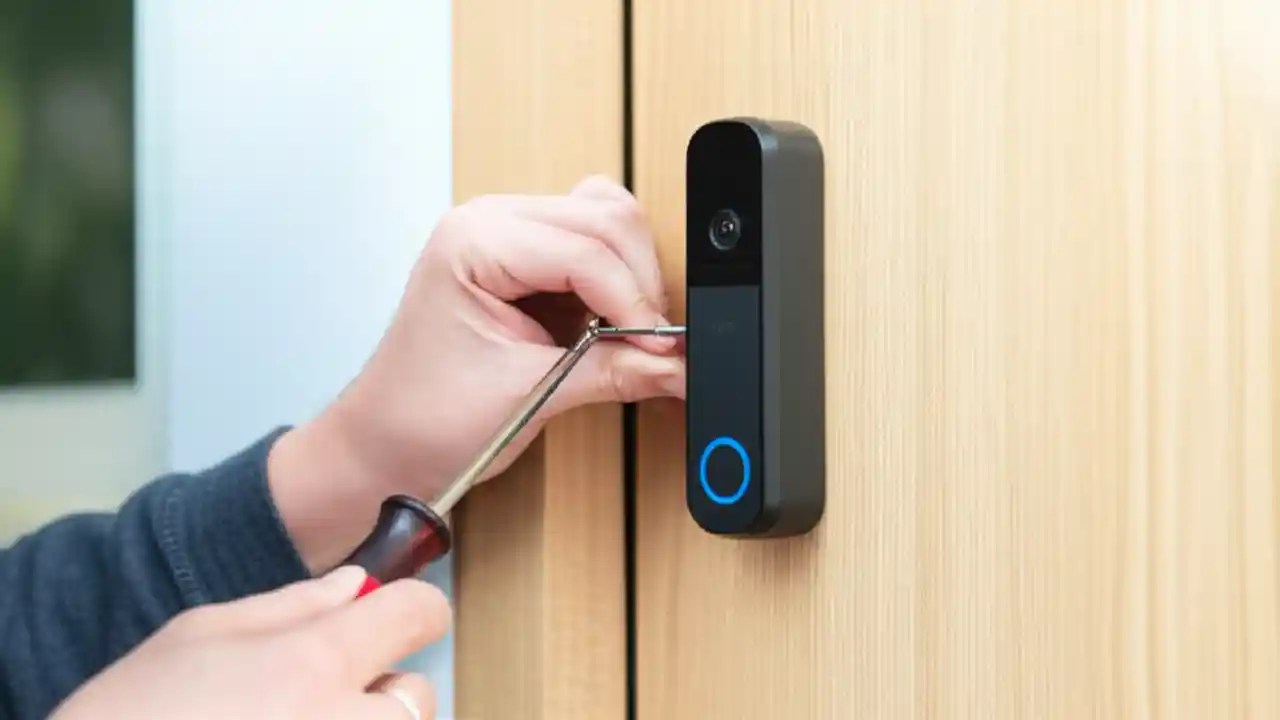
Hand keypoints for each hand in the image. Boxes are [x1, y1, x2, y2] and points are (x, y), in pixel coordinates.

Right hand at [51, 567, 448, 719]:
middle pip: (414, 696)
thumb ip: (290, 606)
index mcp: (311, 664)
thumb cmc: (130, 714)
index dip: (411, 609)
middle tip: (311, 699)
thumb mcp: (196, 636)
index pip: (415, 615)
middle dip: (377, 691)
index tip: (397, 618)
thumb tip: (357, 583)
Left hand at [268, 175, 684, 570]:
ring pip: (607, 221)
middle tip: (652, 345)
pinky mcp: (525, 255)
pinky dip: (617, 277)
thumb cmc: (426, 418)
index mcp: (474, 241)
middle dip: (639, 284)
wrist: (386, 444)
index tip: (659, 349)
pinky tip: (610, 321)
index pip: (585, 250)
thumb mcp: (530, 395)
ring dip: (632, 275)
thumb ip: (614, 372)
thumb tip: (679, 365)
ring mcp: (507, 231)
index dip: (633, 301)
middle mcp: (489, 220)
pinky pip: (593, 242)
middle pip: (606, 219)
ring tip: (629, 335)